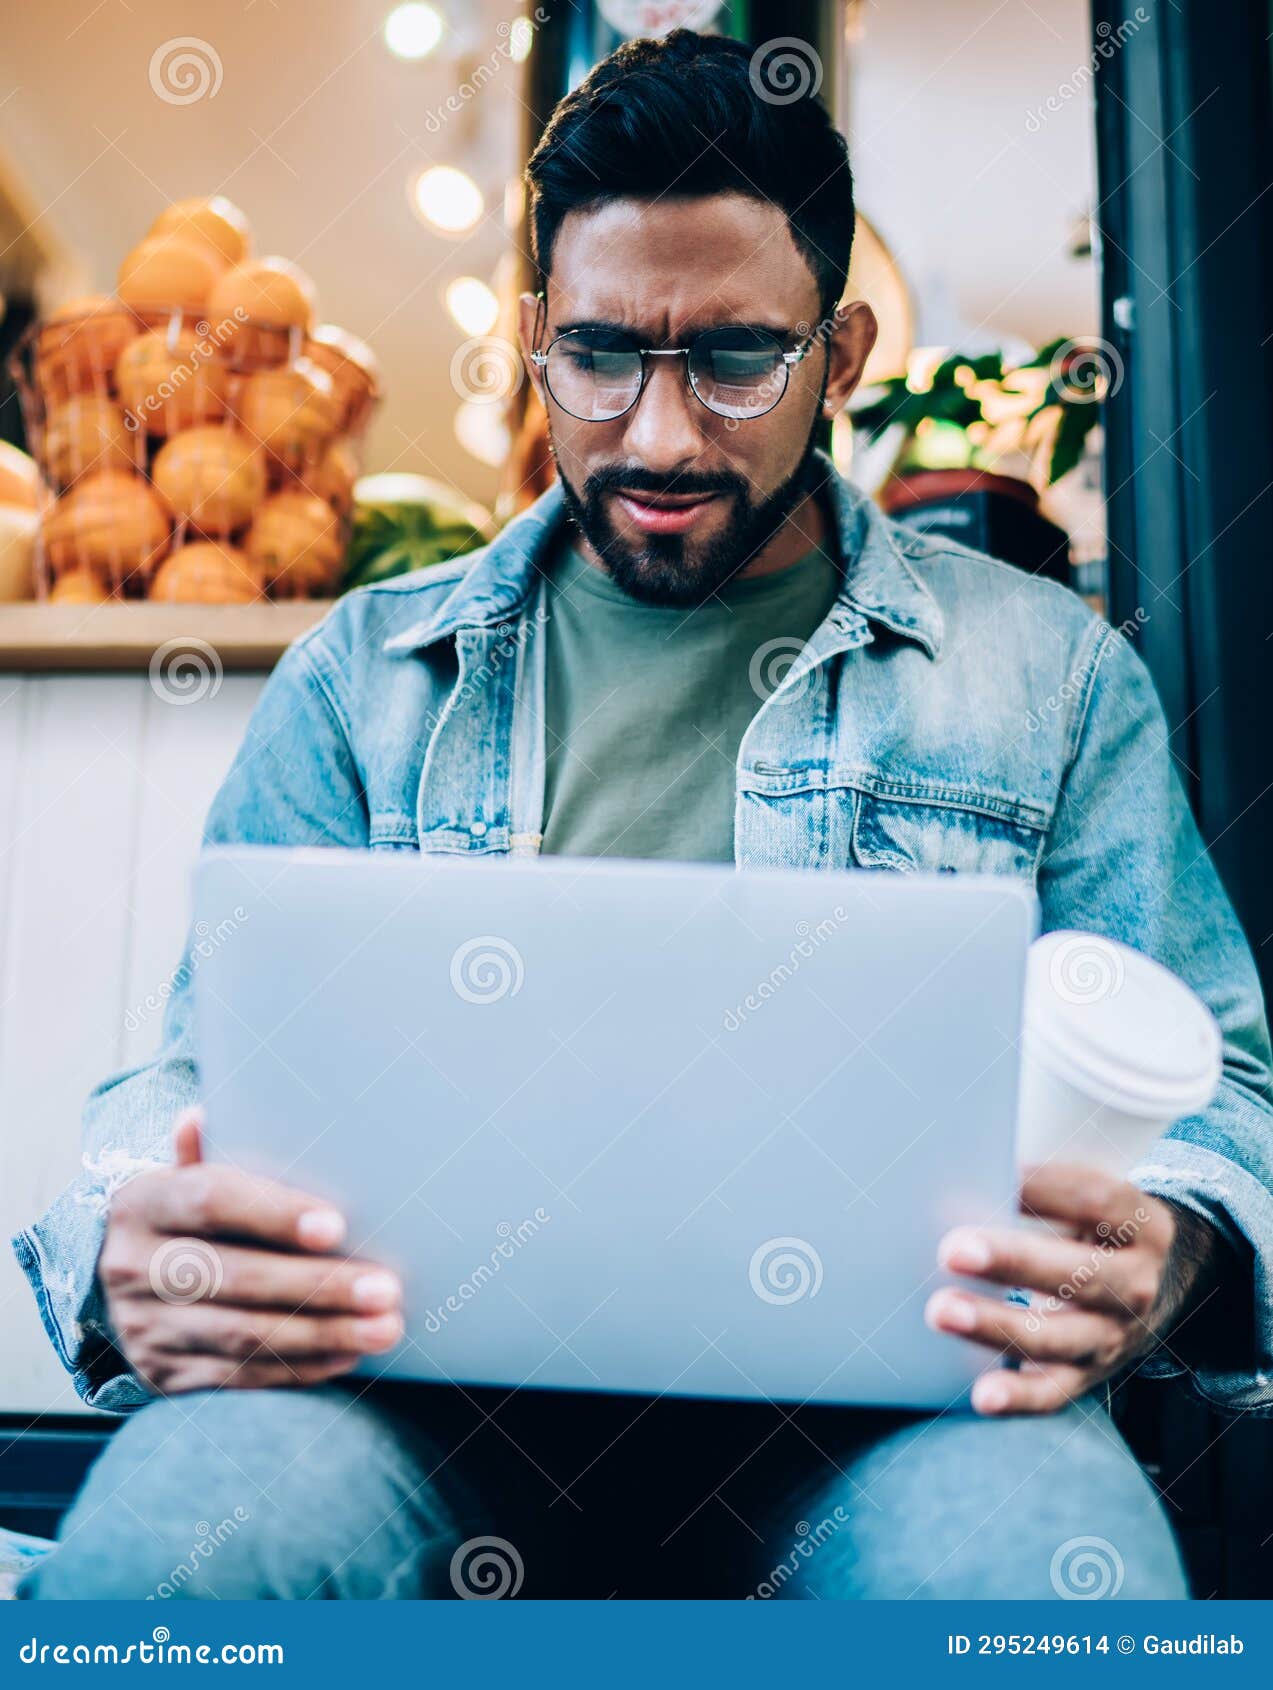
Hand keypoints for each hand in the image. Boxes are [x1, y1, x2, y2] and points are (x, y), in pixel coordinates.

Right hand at [98, 1110, 403, 1394]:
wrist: (122, 1277)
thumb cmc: (185, 1212)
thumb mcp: (186, 1175)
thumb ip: (208, 1152)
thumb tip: (200, 1117)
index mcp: (144, 1204)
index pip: (212, 1201)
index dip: (274, 1213)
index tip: (337, 1227)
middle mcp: (134, 1267)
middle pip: (237, 1277)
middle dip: (319, 1286)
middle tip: (387, 1290)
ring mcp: (145, 1328)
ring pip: (244, 1336)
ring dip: (323, 1334)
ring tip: (384, 1328)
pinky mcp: (162, 1375)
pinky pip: (238, 1377)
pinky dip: (298, 1368)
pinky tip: (347, 1356)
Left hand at [925, 1162, 1218, 1415]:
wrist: (1163, 1285)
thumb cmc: (1101, 1229)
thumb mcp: (1094, 1201)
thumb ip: (1043, 1190)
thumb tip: (960, 1169)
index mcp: (1137, 1224)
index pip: (1095, 1200)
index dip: (1046, 1187)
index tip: (995, 1174)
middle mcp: (1134, 1283)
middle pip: (1076, 1274)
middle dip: (1012, 1262)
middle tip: (953, 1249)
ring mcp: (1113, 1335)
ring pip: (1058, 1337)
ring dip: (997, 1326)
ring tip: (942, 1310)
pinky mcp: (1090, 1375)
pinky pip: (1054, 1391)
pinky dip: (1019, 1396)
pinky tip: (982, 1394)